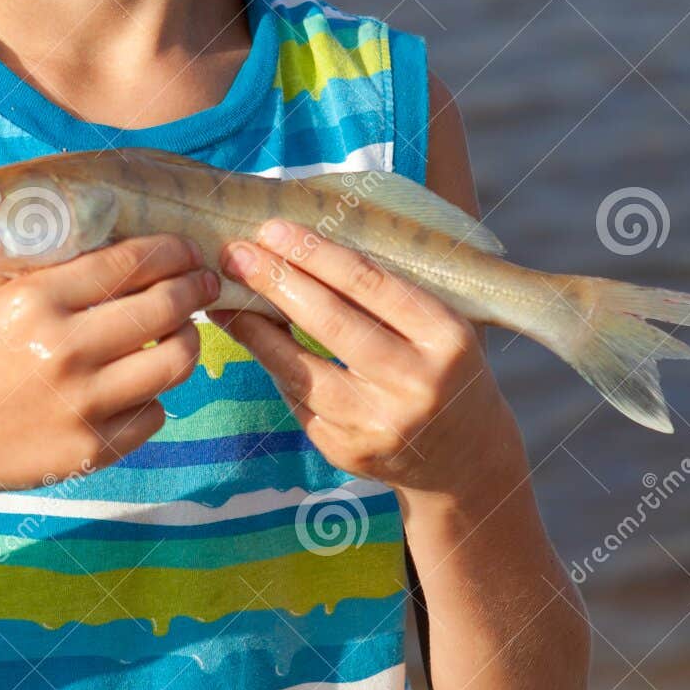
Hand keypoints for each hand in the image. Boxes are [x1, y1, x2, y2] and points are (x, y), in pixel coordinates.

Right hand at [0, 234, 218, 504]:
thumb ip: (25, 246)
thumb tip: (77, 203)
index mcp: (35, 300)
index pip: (130, 262)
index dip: (169, 250)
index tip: (183, 247)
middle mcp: (65, 351)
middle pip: (165, 308)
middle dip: (194, 287)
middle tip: (202, 281)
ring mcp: (82, 406)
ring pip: (175, 362)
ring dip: (186, 339)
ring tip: (178, 329)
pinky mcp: (91, 451)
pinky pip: (155, 414)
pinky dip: (153, 395)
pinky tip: (136, 382)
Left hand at [204, 218, 513, 499]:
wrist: (466, 459)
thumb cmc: (442, 368)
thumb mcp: (438, 326)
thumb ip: (386, 293)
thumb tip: (301, 246)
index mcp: (445, 336)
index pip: (369, 283)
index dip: (315, 254)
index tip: (273, 230)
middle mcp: (415, 382)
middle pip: (329, 322)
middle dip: (275, 282)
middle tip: (235, 253)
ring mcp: (379, 424)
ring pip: (300, 369)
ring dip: (254, 329)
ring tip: (223, 297)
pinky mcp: (348, 452)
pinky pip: (298, 399)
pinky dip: (272, 365)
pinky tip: (252, 339)